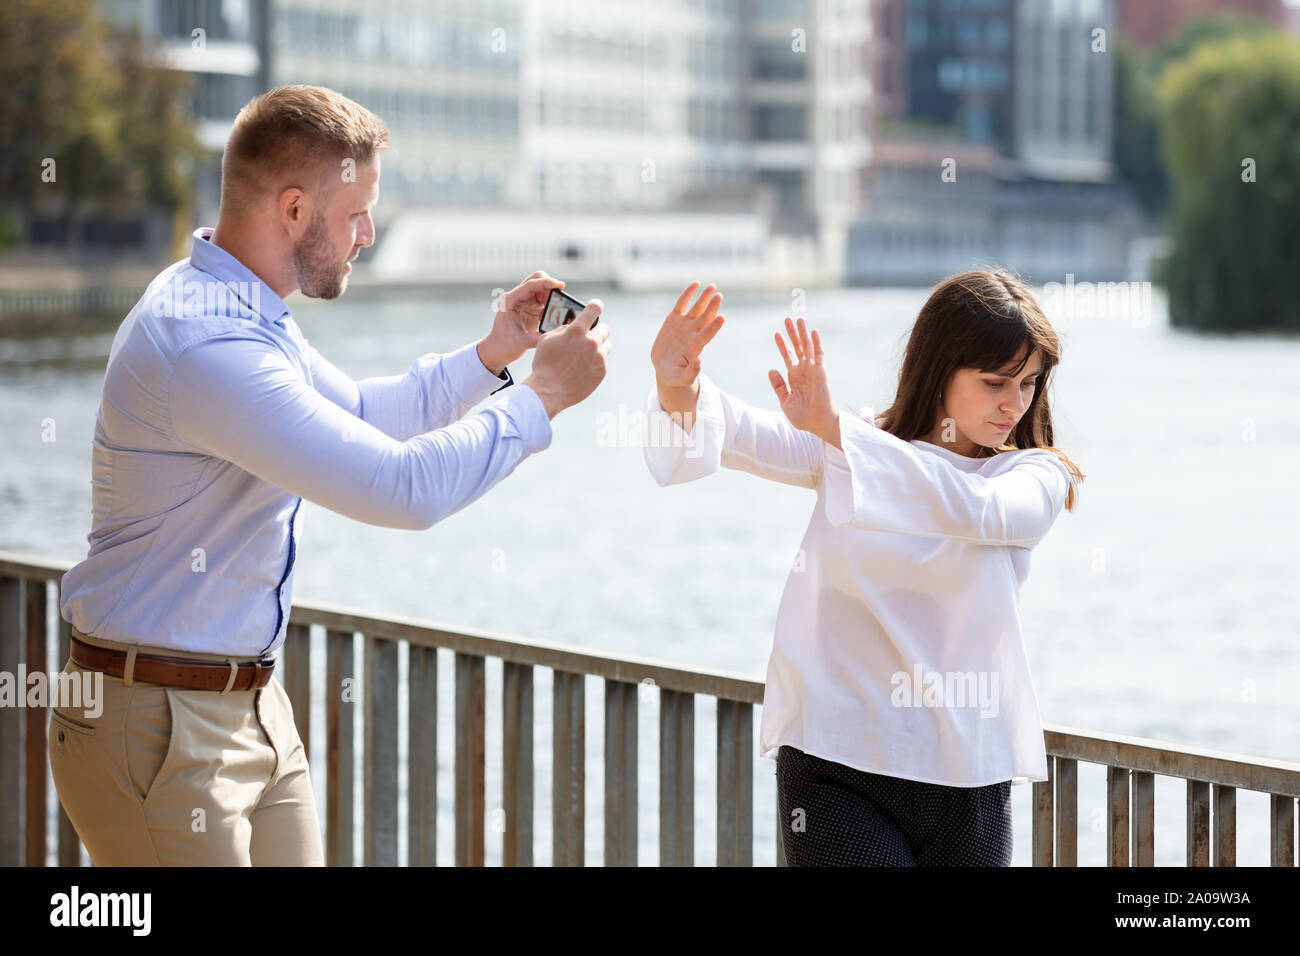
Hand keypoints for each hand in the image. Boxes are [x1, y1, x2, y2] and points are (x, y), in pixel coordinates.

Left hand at [477, 270, 564, 373]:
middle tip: (561, 298)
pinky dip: (551, 304)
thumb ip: (535, 339)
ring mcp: (525, 301)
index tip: (559, 284)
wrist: (497, 350)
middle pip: (537, 280)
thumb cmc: (503, 345)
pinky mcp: (531, 307)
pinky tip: (550, 317)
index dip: (546, 282)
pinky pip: (545, 300)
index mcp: (510, 301)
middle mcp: (517, 297)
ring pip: (543, 289)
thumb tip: (552, 335)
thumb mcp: (519, 343)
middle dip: (550, 285)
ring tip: (554, 312)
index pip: (530, 285)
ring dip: (552, 296)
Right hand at [522, 299, 608, 418]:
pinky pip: (603, 360)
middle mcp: (591, 342)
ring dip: (598, 347)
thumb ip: (564, 329)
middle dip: (596, 330)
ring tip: (584, 355)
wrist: (548, 391)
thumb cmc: (544, 364)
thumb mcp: (547, 339)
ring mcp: (599, 357)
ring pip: (606, 345)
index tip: (596, 306)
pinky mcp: (602, 371)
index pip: (594, 309)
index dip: (595, 306)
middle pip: (604, 328)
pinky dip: (596, 362)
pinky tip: (583, 367)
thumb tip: (573, 325)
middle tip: (588, 336)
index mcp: (577, 331)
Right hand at [651, 281, 724, 388]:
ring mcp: (684, 324)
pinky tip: (696, 284)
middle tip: (719, 296)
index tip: (722, 317)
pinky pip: (682, 303)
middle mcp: (693, 333)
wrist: (664, 367)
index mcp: (695, 346)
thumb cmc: (674, 376)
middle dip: (712, 307)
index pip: (708, 334)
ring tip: (712, 287)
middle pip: (705, 318)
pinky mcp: (674, 319)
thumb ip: (691, 373)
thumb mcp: (681, 378)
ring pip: (697, 308)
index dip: (714, 326)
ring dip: (704, 298)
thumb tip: (699, 362)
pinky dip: (688, 294)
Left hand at [769, 317, 839, 447]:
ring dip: (802, 333)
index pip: (788, 356)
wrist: (817, 424)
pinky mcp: (821, 372)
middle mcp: (804, 370)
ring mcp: (813, 370)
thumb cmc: (802, 415)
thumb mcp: (785, 400)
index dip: (782, 345)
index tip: (776, 333)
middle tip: (787, 319)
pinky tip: (813, 331)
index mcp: (795, 377)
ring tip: (798, 319)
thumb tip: (771, 369)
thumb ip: (778, 385)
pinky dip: (816, 343)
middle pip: (797, 347)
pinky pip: (819, 354)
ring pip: (808, 347)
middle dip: (792, 333)